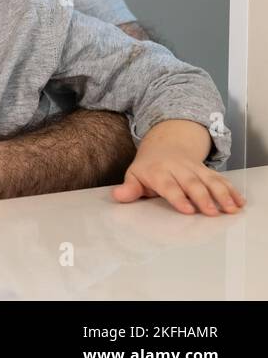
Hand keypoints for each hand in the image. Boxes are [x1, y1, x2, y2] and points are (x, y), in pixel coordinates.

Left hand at [112, 120, 244, 214]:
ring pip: (209, 180)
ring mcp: (194, 168)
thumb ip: (129, 189)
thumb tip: (118, 196)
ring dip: (221, 194)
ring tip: (230, 208)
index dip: (178, 197)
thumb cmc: (148, 167)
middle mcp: (178, 169)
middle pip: (192, 183)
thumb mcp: (134, 175)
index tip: (187, 210)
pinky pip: (221, 179)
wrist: (165, 145)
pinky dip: (231, 190)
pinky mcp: (207, 170)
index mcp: (158, 171)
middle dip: (202, 198)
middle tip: (211, 212)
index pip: (168, 185)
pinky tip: (239, 202)